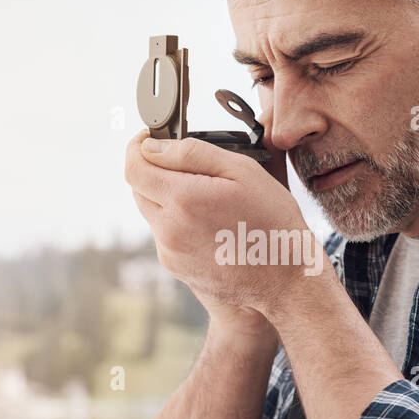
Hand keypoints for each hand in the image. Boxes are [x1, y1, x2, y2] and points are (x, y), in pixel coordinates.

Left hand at [124, 128, 325, 320]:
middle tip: (187, 167)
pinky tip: (209, 223)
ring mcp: (169, 251)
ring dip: (167, 197)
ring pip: (151, 211)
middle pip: (138, 189)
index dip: (137, 147)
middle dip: (154, 170)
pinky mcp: (174, 267)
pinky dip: (177, 221)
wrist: (284, 279)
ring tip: (207, 199)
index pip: (134, 168)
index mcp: (183, 200)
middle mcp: (169, 229)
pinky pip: (164, 234)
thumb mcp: (243, 172)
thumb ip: (192, 153)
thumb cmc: (272, 223)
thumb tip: (152, 147)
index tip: (150, 138)